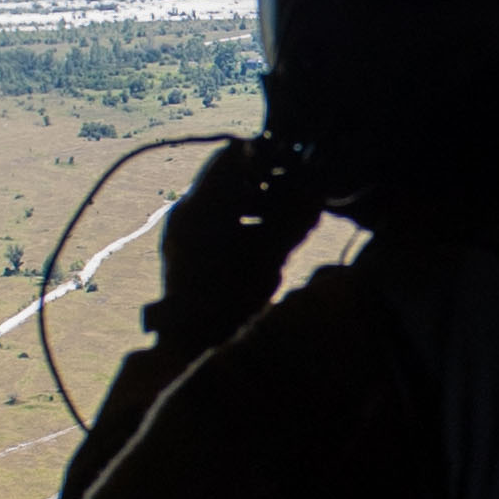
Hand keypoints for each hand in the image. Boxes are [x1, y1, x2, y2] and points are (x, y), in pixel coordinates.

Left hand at [147, 137, 319, 353]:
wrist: (187, 344)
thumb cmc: (228, 302)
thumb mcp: (267, 260)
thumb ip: (292, 221)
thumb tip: (316, 190)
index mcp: (200, 206)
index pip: (233, 154)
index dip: (267, 154)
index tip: (296, 167)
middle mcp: (186, 211)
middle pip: (230, 176)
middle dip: (267, 182)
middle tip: (299, 195)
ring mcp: (182, 229)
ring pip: (225, 198)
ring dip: (258, 202)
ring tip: (290, 220)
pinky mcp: (185, 247)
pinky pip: (217, 220)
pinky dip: (244, 221)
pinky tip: (268, 239)